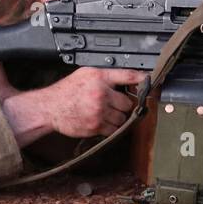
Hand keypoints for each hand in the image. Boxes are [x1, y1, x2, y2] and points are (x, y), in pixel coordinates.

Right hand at [3, 68, 145, 145]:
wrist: (49, 108)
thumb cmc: (66, 91)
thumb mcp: (84, 74)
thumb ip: (105, 76)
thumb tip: (128, 78)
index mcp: (99, 77)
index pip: (128, 76)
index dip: (143, 80)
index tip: (152, 82)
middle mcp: (101, 93)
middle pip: (128, 103)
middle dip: (122, 105)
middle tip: (112, 104)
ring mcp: (99, 111)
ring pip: (122, 118)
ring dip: (117, 117)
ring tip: (104, 113)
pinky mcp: (96, 126)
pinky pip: (113, 129)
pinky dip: (109, 127)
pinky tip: (99, 121)